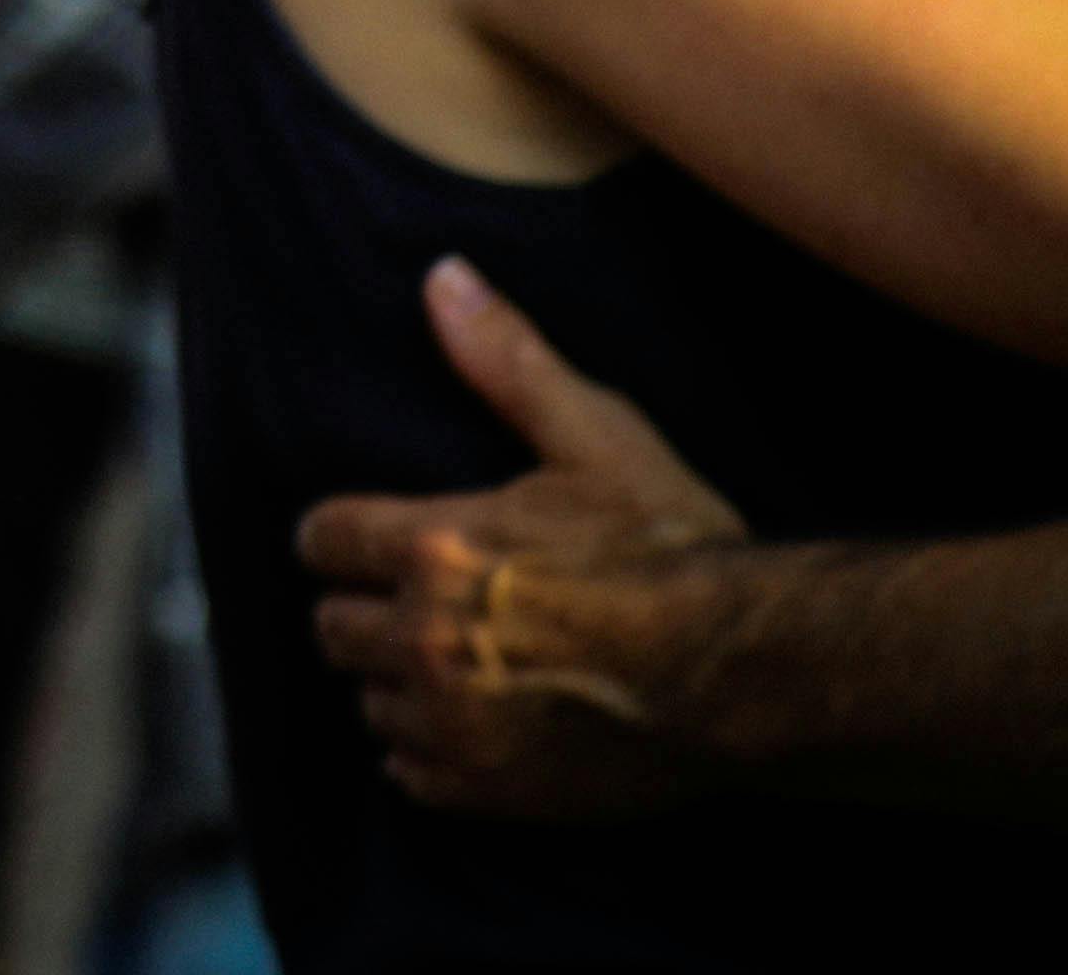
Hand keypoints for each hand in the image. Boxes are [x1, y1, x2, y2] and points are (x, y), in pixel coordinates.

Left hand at [295, 256, 745, 818]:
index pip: (321, 539)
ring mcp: (454, 725)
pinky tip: (470, 722)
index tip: (362, 536)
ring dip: (395, 680)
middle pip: (331, 627)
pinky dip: (428, 750)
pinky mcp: (488, 790)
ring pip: (368, 702)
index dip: (340, 533)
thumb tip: (442, 278)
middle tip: (411, 597)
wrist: (746, 672)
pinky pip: (410, 774)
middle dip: (363, 607)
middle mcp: (427, 642)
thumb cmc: (673, 547)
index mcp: (436, 550)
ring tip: (447, 658)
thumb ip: (508, 361)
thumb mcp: (598, 438)